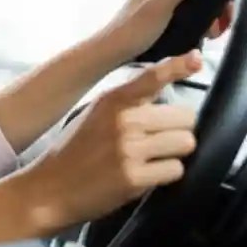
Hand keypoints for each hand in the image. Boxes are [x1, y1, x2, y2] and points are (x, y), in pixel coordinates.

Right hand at [18, 51, 201, 231]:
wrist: (50, 188)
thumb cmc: (75, 151)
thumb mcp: (94, 114)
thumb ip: (127, 103)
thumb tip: (167, 92)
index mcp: (112, 100)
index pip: (152, 77)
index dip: (178, 66)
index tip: (196, 59)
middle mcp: (123, 120)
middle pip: (185, 117)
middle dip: (177, 130)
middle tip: (156, 141)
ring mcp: (128, 149)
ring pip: (186, 143)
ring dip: (174, 153)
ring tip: (151, 158)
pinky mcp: (134, 178)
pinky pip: (175, 170)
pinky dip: (165, 175)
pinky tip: (145, 175)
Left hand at [90, 0, 232, 66]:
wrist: (116, 51)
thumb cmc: (132, 30)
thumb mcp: (160, 6)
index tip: (225, 8)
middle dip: (215, 4)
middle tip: (220, 24)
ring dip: (210, 14)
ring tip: (214, 30)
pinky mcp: (167, 9)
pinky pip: (192, 9)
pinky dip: (202, 19)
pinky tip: (206, 31)